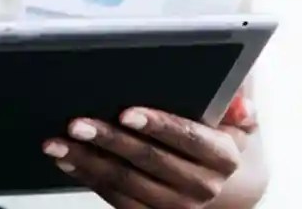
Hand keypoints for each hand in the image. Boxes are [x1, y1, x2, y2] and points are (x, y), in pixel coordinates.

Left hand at [42, 99, 258, 208]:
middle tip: (78, 123)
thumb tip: (242, 103)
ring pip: (125, 182)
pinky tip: (67, 160)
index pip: (189, 138)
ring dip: (88, 161)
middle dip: (110, 140)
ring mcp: (175, 206)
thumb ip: (239, 103)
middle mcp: (202, 187)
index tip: (127, 113)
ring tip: (59, 142)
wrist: (225, 186)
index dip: (159, 125)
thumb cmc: (220, 137)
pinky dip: (88, 177)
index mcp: (223, 157)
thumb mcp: (239, 119)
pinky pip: (114, 198)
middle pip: (149, 160)